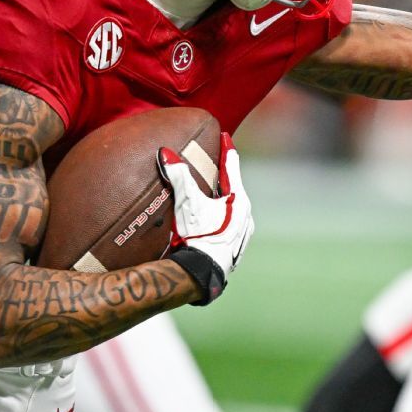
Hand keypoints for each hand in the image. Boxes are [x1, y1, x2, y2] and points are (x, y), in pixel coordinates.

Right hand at [158, 133, 254, 304]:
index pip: (232, 168)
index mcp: (239, 201)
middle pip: (234, 189)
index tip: (225, 137)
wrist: (203, 274)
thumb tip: (166, 153)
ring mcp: (241, 234)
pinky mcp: (234, 248)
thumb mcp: (187, 203)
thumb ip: (178, 176)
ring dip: (223, 200)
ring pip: (233, 209)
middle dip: (223, 177)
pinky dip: (221, 218)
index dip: (226, 150)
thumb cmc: (199, 236)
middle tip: (215, 164)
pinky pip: (229, 225)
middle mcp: (245, 216)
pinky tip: (211, 222)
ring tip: (212, 194)